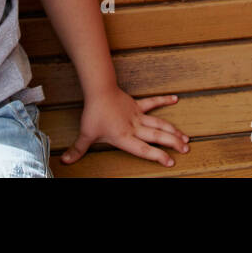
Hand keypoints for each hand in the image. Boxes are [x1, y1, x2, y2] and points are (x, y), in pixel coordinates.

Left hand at [59, 88, 189, 168]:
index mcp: (125, 137)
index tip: (170, 161)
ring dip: (173, 130)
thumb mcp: (86, 135)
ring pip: (159, 123)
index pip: (144, 150)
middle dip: (173, 143)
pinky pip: (152, 103)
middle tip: (186, 149)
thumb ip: (78, 150)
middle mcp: (135, 127)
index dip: (157, 156)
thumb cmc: (94, 113)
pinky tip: (175, 98)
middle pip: (157, 136)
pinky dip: (164, 100)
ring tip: (186, 137)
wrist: (99, 90)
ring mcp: (137, 115)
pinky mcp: (137, 105)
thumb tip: (65, 161)